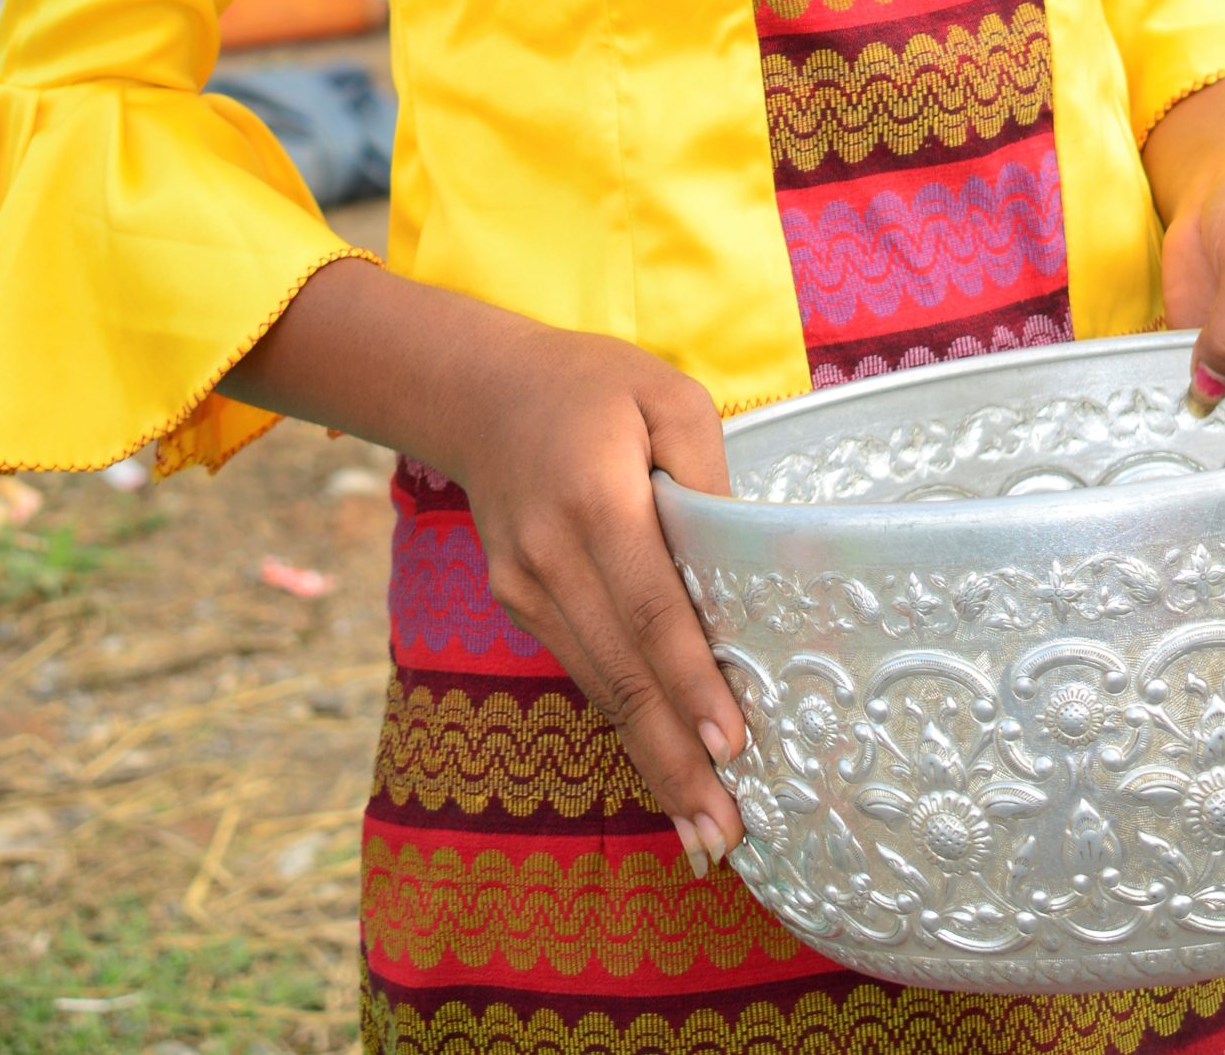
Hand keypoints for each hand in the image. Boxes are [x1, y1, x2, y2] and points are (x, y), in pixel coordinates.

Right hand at [227, 265, 746, 873]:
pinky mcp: (518, 603)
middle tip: (723, 836)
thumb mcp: (667, 394)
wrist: (479, 395)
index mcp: (596, 502)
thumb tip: (745, 545)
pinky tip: (663, 767)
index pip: (651, 609)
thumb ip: (706, 466)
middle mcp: (553, 559)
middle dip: (675, 760)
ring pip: (600, 688)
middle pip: (623, 673)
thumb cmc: (594, 387)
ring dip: (652, 763)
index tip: (731, 745)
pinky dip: (624, 722)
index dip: (690, 682)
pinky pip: (583, 669)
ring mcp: (527, 588)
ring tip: (703, 834)